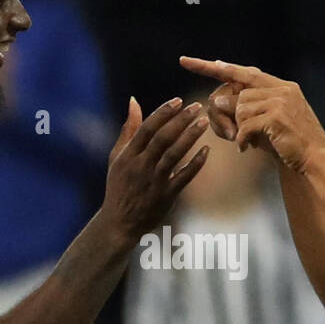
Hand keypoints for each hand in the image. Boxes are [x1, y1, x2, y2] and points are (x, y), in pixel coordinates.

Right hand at [101, 97, 208, 240]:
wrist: (120, 222)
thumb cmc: (119, 185)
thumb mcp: (117, 157)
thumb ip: (128, 129)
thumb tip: (134, 101)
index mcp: (128, 156)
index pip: (147, 129)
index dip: (163, 113)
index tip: (178, 101)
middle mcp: (140, 167)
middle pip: (163, 139)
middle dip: (181, 121)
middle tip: (197, 106)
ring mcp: (154, 182)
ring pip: (174, 155)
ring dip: (190, 137)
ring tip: (204, 122)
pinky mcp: (166, 196)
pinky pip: (184, 177)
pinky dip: (196, 163)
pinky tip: (207, 150)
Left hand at [179, 58, 324, 171]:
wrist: (314, 159)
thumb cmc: (289, 143)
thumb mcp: (267, 121)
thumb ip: (246, 108)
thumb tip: (215, 101)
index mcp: (281, 86)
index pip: (244, 72)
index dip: (216, 68)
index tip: (189, 62)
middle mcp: (282, 89)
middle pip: (239, 95)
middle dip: (229, 116)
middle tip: (228, 133)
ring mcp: (280, 101)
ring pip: (240, 109)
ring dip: (238, 129)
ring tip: (246, 141)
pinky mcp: (276, 116)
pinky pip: (245, 125)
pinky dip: (241, 139)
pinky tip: (245, 148)